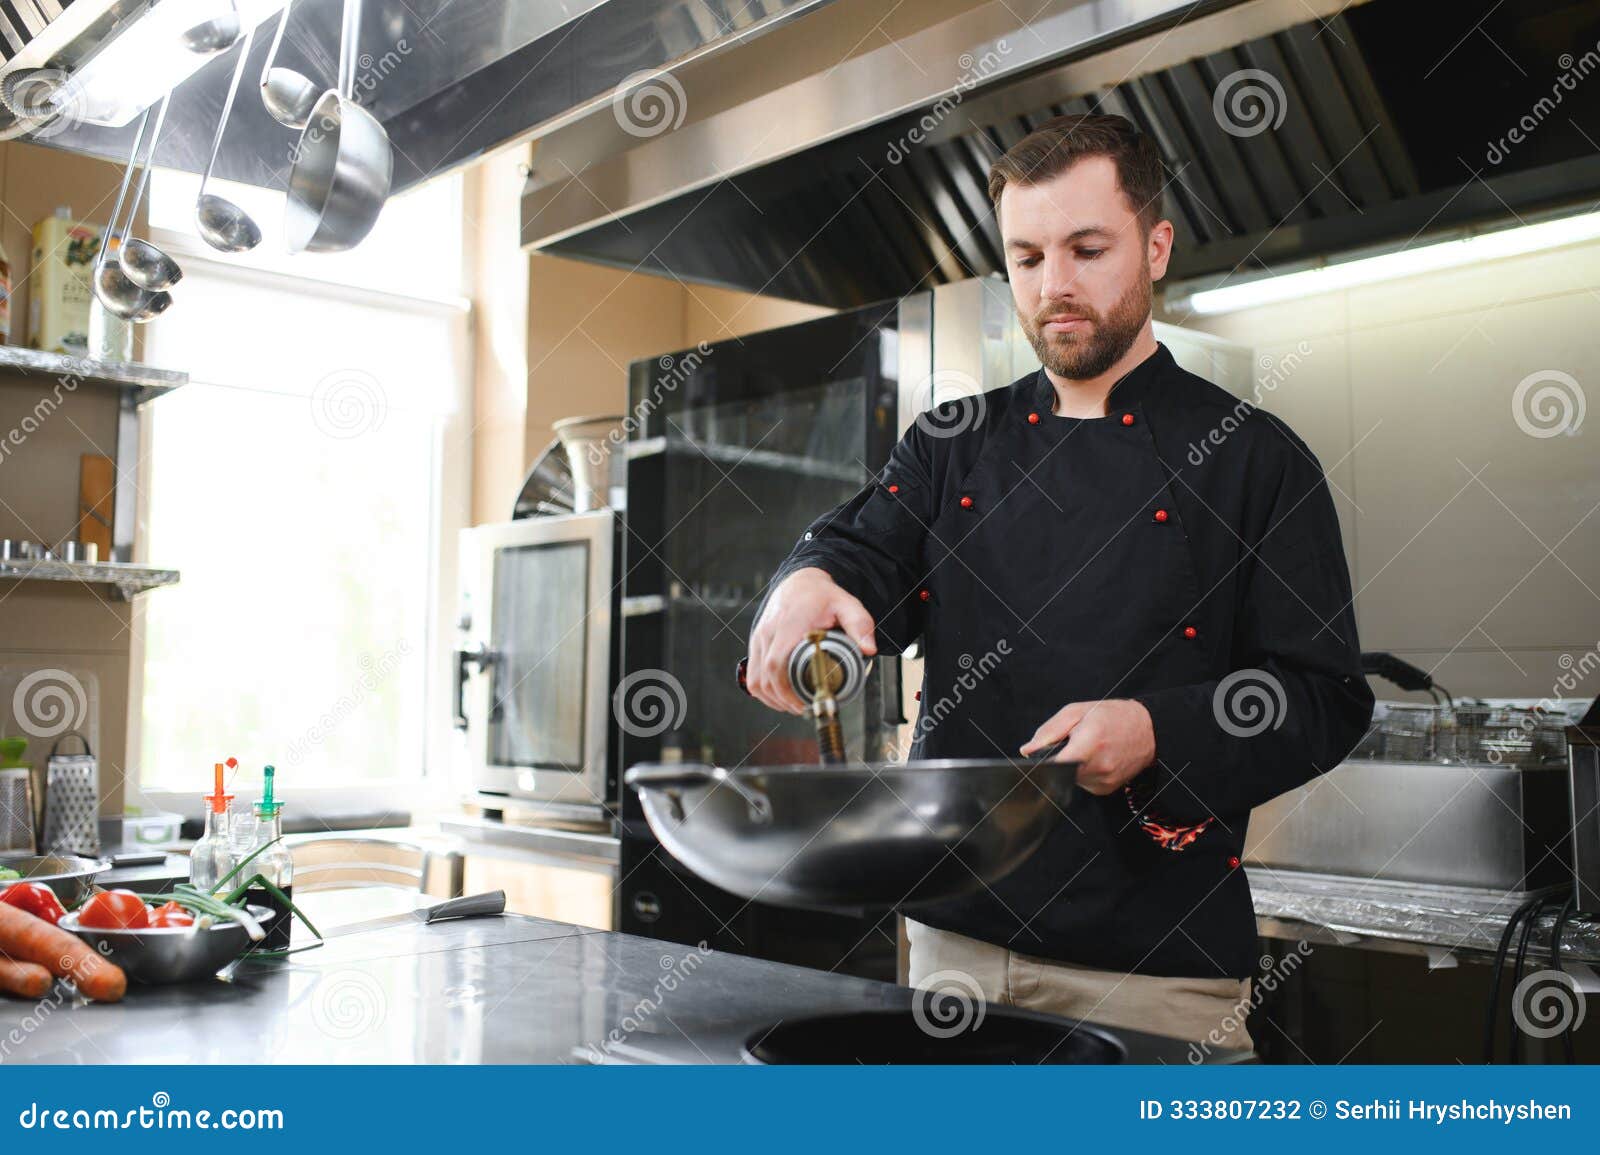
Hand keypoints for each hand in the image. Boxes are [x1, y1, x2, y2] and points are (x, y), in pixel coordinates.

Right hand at [747, 567, 877, 715]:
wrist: (800, 582)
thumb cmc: (822, 596)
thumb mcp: (847, 605)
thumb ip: (860, 625)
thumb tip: (869, 649)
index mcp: (789, 625)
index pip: (776, 664)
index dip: (785, 690)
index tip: (801, 703)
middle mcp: (769, 632)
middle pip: (763, 677)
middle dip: (781, 699)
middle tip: (802, 708)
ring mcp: (759, 637)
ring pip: (754, 679)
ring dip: (770, 697)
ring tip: (791, 705)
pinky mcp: (756, 642)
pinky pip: (751, 673)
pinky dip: (763, 689)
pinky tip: (777, 696)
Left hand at [1020, 699, 1155, 795]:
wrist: (1148, 730)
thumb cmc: (1112, 716)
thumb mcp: (1077, 711)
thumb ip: (1050, 731)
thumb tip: (1028, 750)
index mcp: (1089, 743)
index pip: (1055, 764)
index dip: (1042, 762)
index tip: (1037, 758)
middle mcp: (1098, 767)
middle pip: (1059, 773)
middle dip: (1058, 759)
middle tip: (1069, 744)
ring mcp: (1104, 781)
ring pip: (1070, 780)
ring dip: (1070, 767)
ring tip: (1084, 749)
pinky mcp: (1106, 789)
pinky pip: (1082, 784)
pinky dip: (1081, 773)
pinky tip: (1092, 760)